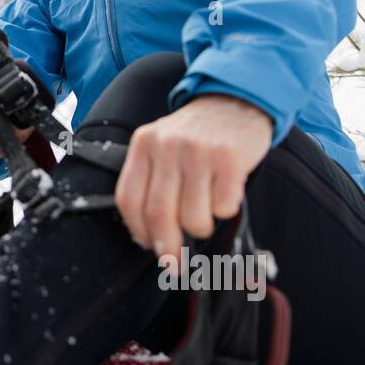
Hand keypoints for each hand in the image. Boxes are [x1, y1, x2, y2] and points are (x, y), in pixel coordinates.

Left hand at [114, 94, 272, 271]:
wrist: (235, 100)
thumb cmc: (197, 134)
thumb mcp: (163, 146)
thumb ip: (152, 181)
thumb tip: (149, 237)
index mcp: (144, 144)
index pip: (129, 199)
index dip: (138, 232)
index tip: (150, 249)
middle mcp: (167, 146)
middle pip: (159, 214)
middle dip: (168, 248)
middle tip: (175, 264)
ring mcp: (198, 151)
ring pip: (193, 218)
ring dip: (201, 228)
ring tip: (206, 212)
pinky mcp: (229, 158)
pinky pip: (223, 207)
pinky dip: (225, 211)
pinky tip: (225, 193)